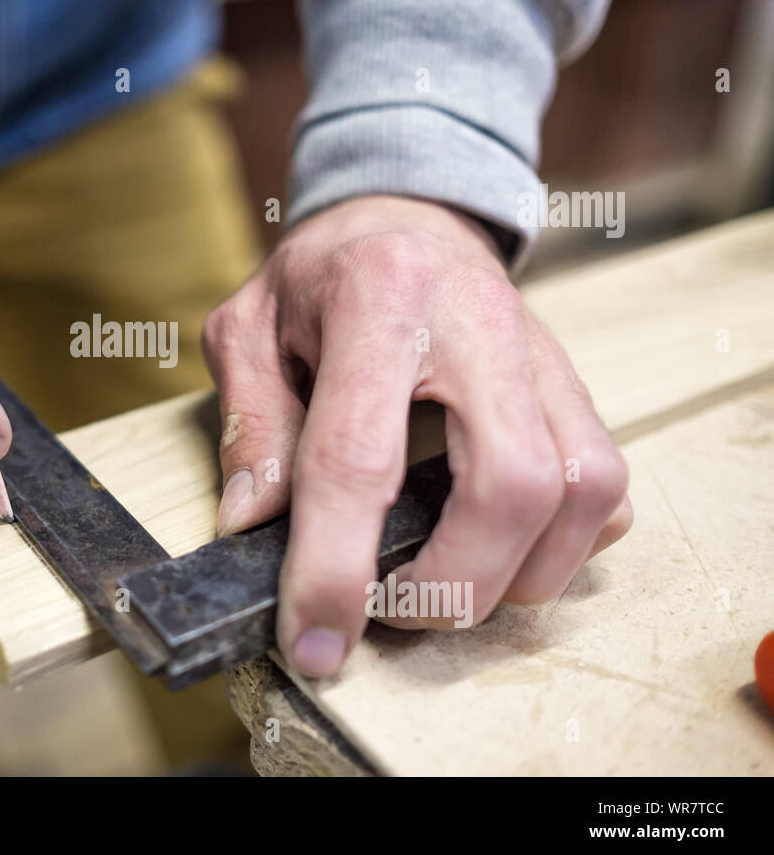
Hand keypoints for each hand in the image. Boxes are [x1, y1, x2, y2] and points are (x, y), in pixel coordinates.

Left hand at [202, 196, 631, 677]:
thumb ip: (251, 424)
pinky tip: (497, 544)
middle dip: (452, 584)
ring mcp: (542, 354)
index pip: (359, 458)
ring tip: (443, 583)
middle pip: (510, 486)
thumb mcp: (249, 328)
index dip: (336, 568)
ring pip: (582, 493)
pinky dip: (561, 543)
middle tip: (391, 610)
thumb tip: (253, 529)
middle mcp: (479, 324)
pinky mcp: (575, 385)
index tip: (316, 642)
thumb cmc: (321, 274)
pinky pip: (606, 488)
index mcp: (377, 298)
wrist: (407, 213)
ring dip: (515, 573)